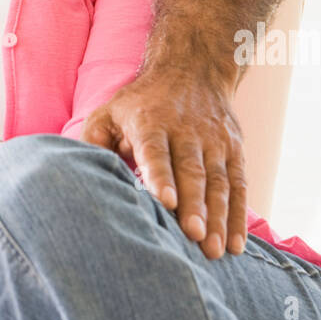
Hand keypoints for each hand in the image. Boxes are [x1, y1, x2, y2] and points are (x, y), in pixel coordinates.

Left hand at [80, 62, 247, 259]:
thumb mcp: (110, 112)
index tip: (165, 201)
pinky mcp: (234, 149)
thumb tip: (81, 178)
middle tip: (194, 237)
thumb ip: (94, 143)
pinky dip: (239, 216)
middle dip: (194, 206)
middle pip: (192, 171)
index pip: (155, 150)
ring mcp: (214, 140)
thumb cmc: (141, 102)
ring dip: (219, 218)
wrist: (193, 68)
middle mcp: (186, 131)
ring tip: (214, 251)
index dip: (160, 175)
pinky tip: (235, 244)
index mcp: (151, 122)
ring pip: (218, 181)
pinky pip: (239, 184)